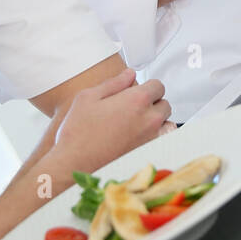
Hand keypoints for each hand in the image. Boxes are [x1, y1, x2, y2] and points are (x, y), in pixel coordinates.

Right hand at [45, 66, 171, 181]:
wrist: (74, 165)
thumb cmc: (77, 132)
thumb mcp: (88, 98)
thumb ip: (113, 83)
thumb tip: (129, 74)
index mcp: (137, 100)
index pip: (158, 85)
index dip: (147, 86)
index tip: (136, 92)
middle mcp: (149, 119)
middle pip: (164, 104)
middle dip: (152, 102)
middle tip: (132, 108)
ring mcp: (151, 138)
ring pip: (166, 123)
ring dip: (156, 120)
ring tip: (136, 124)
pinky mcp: (148, 154)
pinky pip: (162, 141)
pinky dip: (156, 137)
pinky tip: (139, 138)